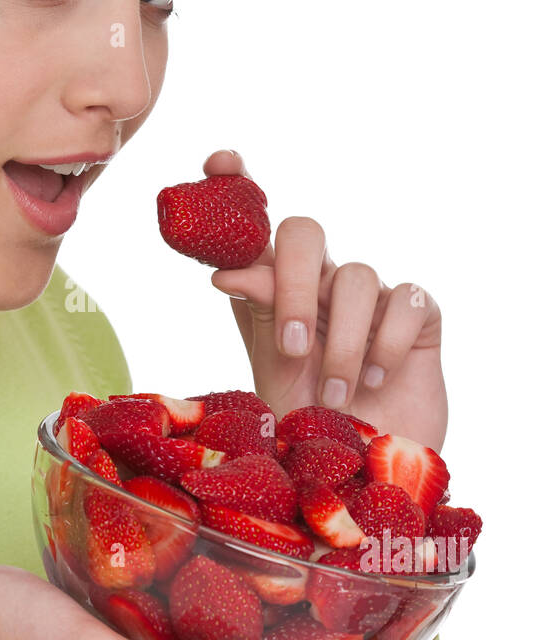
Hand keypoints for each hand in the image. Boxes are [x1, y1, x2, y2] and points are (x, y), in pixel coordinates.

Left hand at [202, 149, 446, 449]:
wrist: (364, 477)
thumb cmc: (310, 429)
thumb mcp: (271, 373)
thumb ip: (259, 316)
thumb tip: (227, 271)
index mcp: (274, 293)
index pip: (255, 225)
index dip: (238, 184)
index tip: (219, 162)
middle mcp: (319, 285)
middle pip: (304, 232)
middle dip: (293, 283)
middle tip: (291, 348)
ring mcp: (371, 297)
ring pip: (356, 274)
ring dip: (342, 341)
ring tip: (336, 393)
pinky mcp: (418, 317)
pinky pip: (405, 301)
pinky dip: (386, 343)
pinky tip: (378, 380)